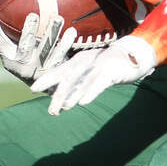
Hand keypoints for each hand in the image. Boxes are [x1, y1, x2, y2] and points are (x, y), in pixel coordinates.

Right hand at [0, 0, 76, 83]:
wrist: (50, 86)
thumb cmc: (31, 59)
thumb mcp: (18, 51)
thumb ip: (10, 34)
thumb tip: (1, 7)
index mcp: (10, 60)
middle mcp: (23, 67)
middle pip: (25, 46)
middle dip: (29, 31)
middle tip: (33, 15)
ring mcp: (40, 72)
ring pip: (47, 51)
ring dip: (52, 33)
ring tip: (58, 18)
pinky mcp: (55, 74)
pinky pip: (61, 56)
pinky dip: (66, 43)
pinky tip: (72, 31)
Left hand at [33, 34, 156, 115]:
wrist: (133, 54)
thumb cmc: (107, 66)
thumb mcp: (89, 71)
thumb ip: (75, 82)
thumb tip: (59, 98)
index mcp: (78, 61)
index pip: (59, 71)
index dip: (46, 80)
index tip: (32, 89)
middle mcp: (86, 62)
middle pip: (68, 78)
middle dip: (58, 94)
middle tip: (52, 111)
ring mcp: (98, 66)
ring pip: (82, 82)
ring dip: (72, 96)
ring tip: (64, 108)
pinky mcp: (111, 71)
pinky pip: (99, 83)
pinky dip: (90, 92)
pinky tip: (83, 102)